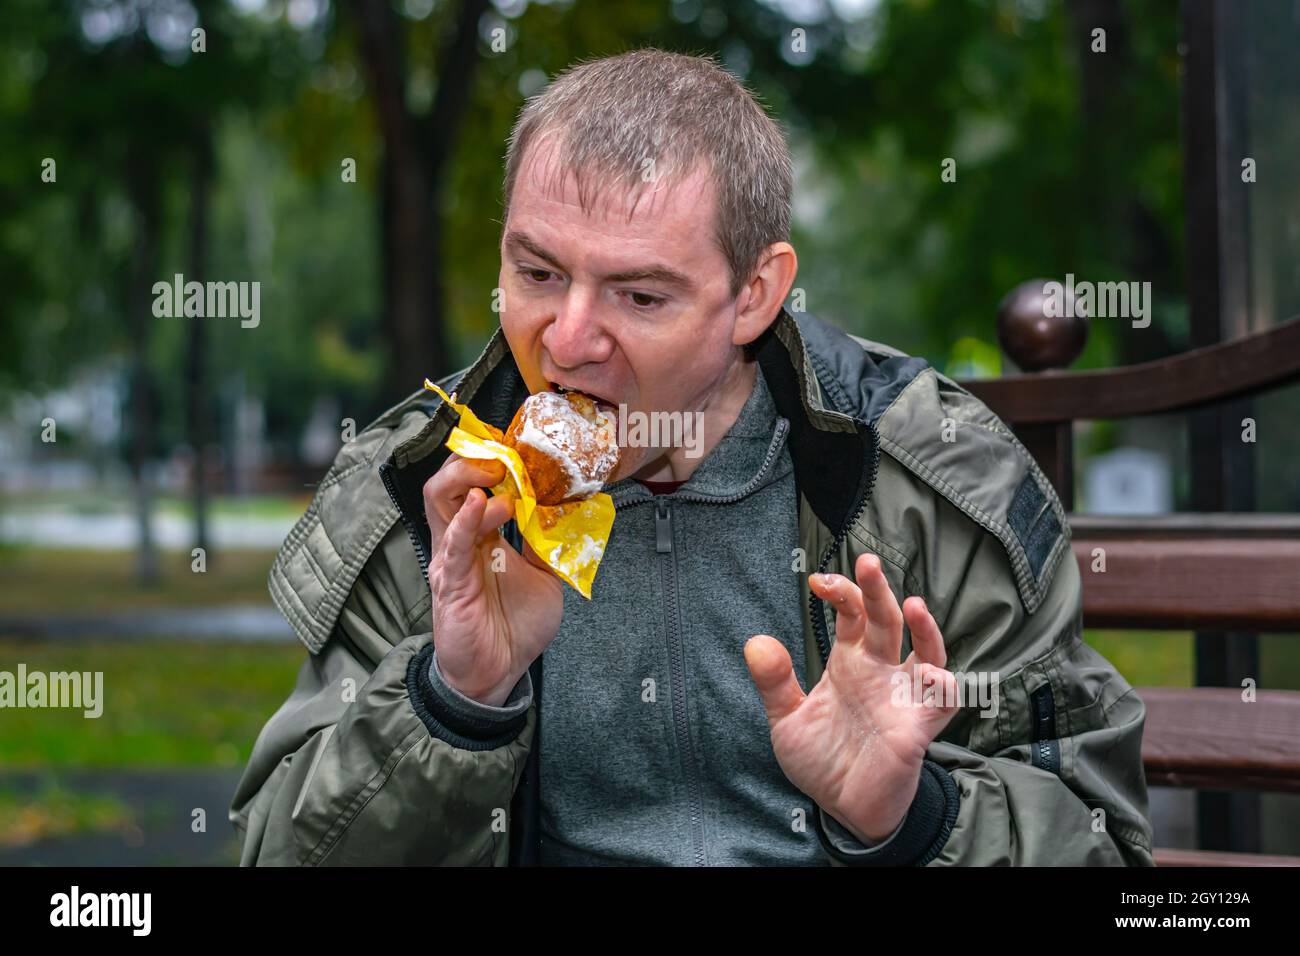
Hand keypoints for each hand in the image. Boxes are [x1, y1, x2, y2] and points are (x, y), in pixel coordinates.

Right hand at [423, 453, 564, 705]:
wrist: (499, 672)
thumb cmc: (514, 626)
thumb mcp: (546, 577)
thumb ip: (551, 544)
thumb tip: (570, 512)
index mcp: (481, 535)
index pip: (476, 483)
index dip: (493, 460)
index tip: (520, 445)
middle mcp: (460, 540)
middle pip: (450, 483)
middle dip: (475, 459)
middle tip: (505, 453)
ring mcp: (450, 559)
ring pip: (440, 501)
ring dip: (468, 480)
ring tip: (496, 475)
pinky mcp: (448, 583)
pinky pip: (451, 545)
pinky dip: (465, 521)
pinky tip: (482, 505)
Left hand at [744, 553, 959, 842]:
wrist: (845, 808)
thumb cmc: (823, 759)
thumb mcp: (788, 721)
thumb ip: (775, 683)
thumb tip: (755, 643)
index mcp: (850, 662)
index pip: (852, 614)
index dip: (840, 592)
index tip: (817, 581)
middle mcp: (880, 671)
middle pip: (887, 619)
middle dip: (878, 589)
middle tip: (868, 562)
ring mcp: (903, 696)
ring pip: (927, 650)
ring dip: (925, 628)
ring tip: (914, 605)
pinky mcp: (918, 727)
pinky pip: (942, 700)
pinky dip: (941, 684)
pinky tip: (927, 671)